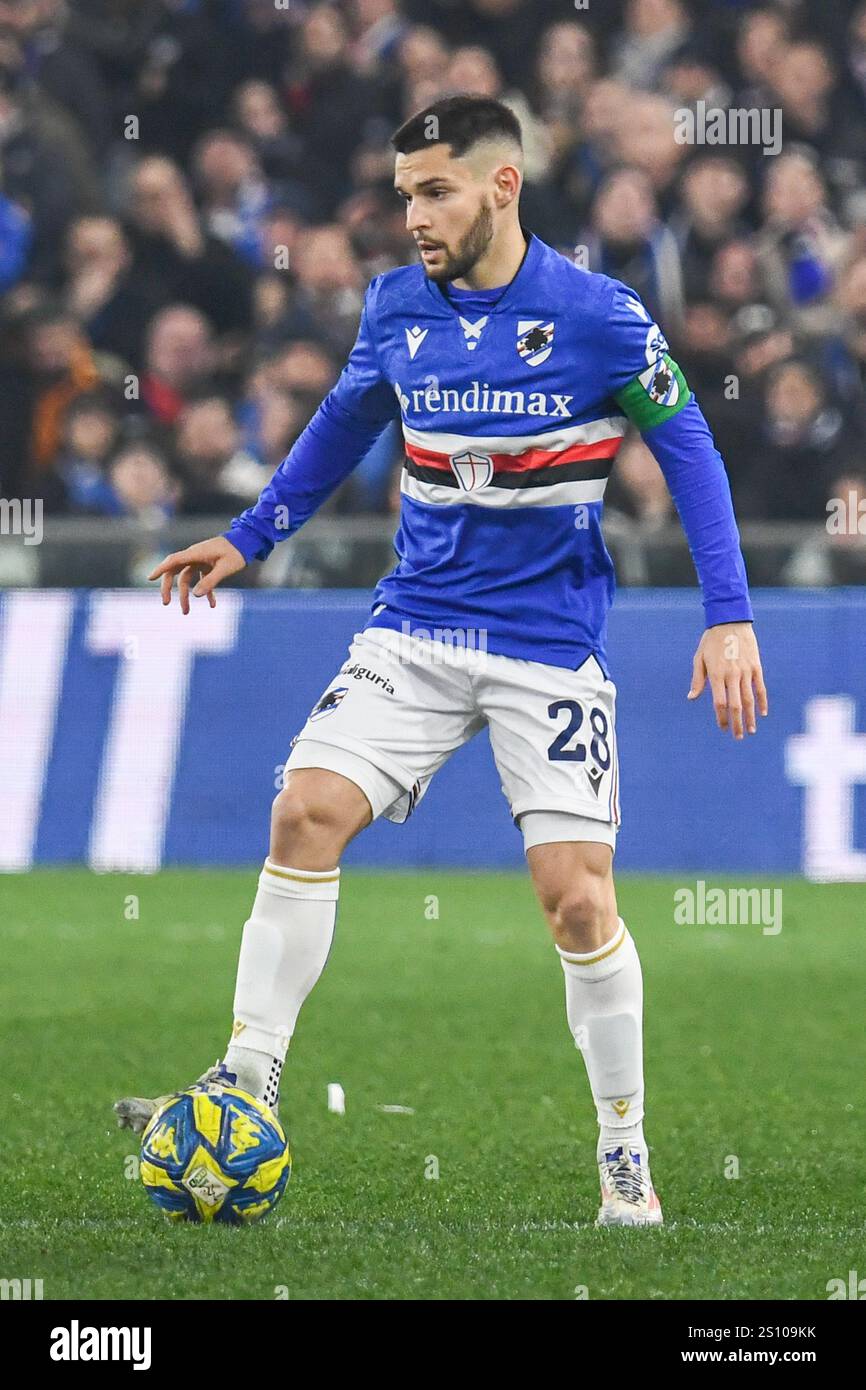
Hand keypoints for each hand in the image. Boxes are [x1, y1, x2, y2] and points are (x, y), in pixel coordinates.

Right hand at [148, 537, 245, 613]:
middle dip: (169, 588)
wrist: (248, 541)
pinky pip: (201, 579)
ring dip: (186, 595)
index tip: (149, 578)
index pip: (173, 561)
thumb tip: (195, 595)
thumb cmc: (236, 553)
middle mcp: (194, 556)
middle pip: (175, 572)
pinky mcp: (208, 564)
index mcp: (195, 553)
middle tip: (165, 603)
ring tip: (186, 612)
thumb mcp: (225, 569)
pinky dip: (205, 591)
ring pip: (187, 579)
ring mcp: (201, 560)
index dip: (160, 569)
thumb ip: (210, 581)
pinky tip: (212, 605)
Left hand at [687, 622, 767, 738]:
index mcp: (716, 674)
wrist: (730, 621)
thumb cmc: (711, 641)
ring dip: (750, 716)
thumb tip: (692, 698)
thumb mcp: (699, 658)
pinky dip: (762, 701)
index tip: (722, 728)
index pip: (719, 703)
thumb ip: (698, 680)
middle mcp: (731, 675)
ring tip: (751, 730)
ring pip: (749, 699)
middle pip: (735, 705)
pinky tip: (762, 713)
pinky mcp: (756, 666)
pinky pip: (760, 687)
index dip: (721, 718)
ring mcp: (745, 671)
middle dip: (737, 723)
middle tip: (738, 736)